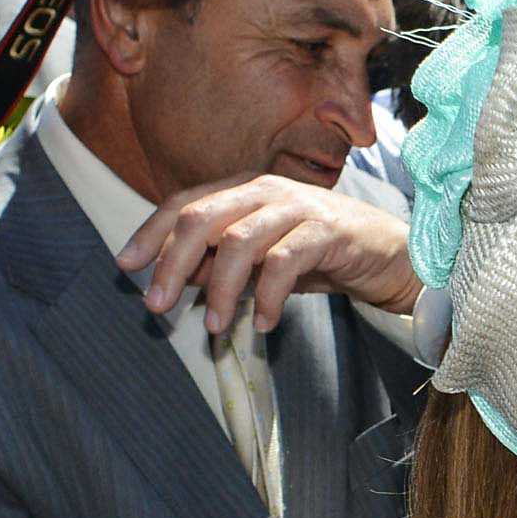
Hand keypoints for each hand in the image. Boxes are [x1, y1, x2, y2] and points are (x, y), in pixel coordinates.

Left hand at [115, 176, 418, 334]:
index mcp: (244, 190)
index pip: (184, 204)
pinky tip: (266, 324)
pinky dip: (269, 297)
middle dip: (172, 264)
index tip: (125, 267)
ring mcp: (297, 207)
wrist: (391, 255)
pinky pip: (285, 263)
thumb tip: (179, 277)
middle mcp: (266, 190)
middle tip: (157, 306)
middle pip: (201, 218)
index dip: (151, 234)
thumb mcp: (263, 259)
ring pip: (239, 241)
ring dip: (221, 289)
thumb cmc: (322, 254)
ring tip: (216, 327)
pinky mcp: (327, 230)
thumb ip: (222, 262)